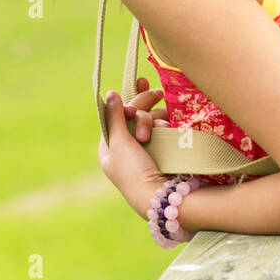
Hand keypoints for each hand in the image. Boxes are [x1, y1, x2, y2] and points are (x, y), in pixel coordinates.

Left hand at [98, 77, 171, 216]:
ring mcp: (147, 151)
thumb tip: (109, 93)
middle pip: (135, 116)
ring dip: (156, 119)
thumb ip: (115, 116)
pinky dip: (166, 126)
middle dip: (144, 106)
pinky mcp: (165, 153)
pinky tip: (169, 128)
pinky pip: (165, 131)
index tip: (140, 83)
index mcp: (110, 149)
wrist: (161, 196)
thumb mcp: (119, 142)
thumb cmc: (134, 171)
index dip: (127, 100)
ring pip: (152, 121)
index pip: (116, 116)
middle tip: (157, 93)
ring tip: (162, 128)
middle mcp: (127, 149)